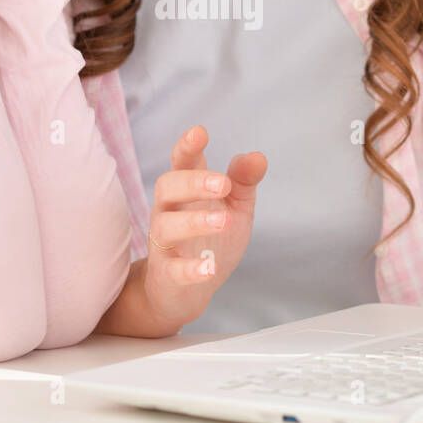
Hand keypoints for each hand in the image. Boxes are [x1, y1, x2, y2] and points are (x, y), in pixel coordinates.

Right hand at [141, 125, 266, 329]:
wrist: (184, 291)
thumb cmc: (209, 241)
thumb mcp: (233, 208)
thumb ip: (243, 182)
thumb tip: (257, 156)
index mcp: (186, 192)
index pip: (182, 162)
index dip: (187, 146)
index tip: (200, 132)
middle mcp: (168, 211)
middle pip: (167, 186)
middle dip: (193, 181)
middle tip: (223, 184)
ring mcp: (164, 243)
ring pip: (167, 225)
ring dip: (194, 221)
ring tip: (224, 221)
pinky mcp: (166, 274)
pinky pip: (172, 269)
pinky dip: (190, 269)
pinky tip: (209, 268)